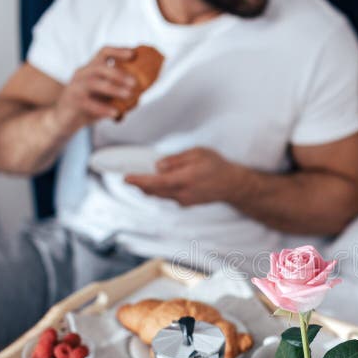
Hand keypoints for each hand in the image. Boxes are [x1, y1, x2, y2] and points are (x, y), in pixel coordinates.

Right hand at [53, 47, 137, 132]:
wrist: (63, 121)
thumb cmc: (87, 107)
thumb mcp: (103, 98)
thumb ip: (117, 94)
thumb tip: (139, 98)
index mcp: (91, 69)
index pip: (104, 52)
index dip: (119, 51)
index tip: (134, 54)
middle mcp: (82, 74)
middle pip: (100, 67)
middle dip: (119, 73)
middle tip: (135, 82)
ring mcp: (76, 86)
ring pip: (94, 83)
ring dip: (114, 88)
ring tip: (128, 95)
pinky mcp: (72, 101)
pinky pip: (89, 103)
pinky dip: (104, 108)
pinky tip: (115, 114)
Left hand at [124, 147, 246, 206]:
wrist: (232, 185)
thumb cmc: (216, 166)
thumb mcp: (198, 153)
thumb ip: (177, 159)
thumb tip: (158, 165)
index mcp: (185, 179)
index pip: (156, 182)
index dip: (139, 181)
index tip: (126, 178)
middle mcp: (183, 193)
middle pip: (154, 192)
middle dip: (140, 185)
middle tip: (129, 178)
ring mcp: (184, 201)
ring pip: (160, 196)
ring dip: (149, 189)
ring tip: (141, 181)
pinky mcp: (186, 203)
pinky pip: (168, 197)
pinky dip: (160, 191)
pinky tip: (161, 184)